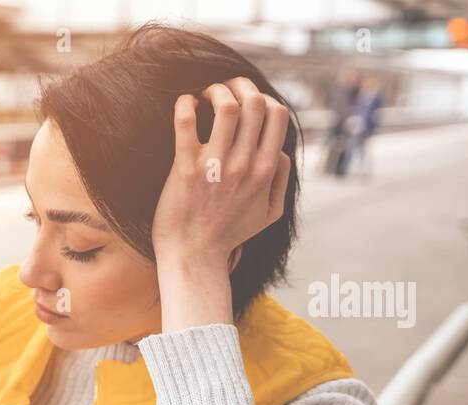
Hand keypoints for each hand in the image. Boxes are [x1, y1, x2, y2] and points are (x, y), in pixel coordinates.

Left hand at [151, 77, 291, 267]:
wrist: (193, 256)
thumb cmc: (228, 235)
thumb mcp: (269, 214)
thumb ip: (280, 181)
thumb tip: (281, 152)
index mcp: (264, 170)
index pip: (277, 114)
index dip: (264, 98)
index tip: (248, 103)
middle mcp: (243, 165)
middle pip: (254, 103)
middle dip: (241, 85)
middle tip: (225, 89)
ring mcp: (215, 167)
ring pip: (226, 108)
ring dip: (217, 91)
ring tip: (206, 95)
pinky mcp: (186, 170)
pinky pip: (186, 125)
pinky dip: (186, 105)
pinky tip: (186, 104)